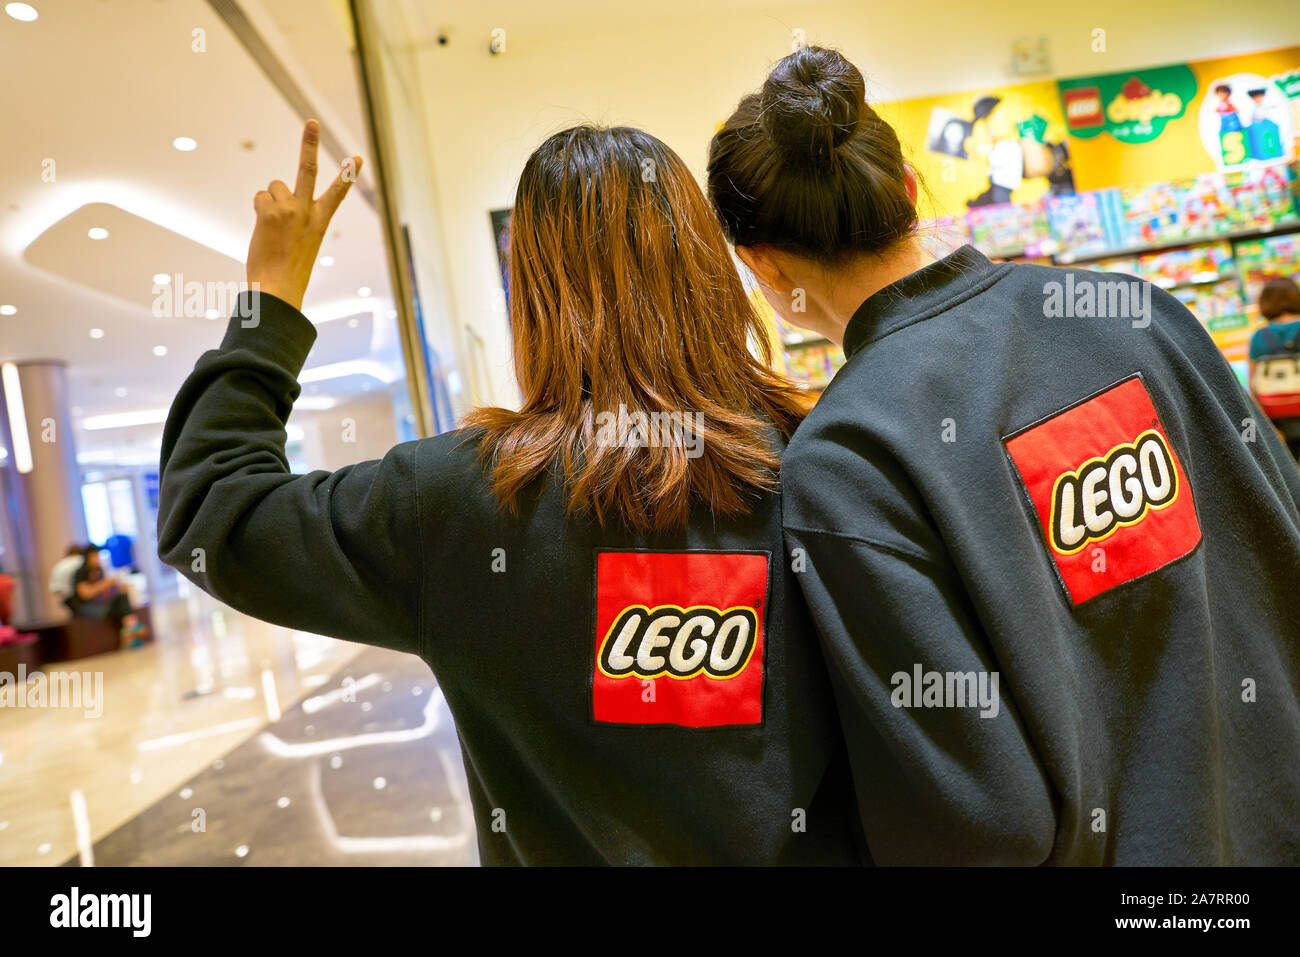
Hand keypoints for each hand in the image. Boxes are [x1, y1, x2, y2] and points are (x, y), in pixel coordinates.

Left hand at [246, 120, 362, 310]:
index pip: (338, 193)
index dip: (348, 174)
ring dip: (269, 202)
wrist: (278, 287)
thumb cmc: (288, 272)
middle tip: (312, 122)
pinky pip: (260, 197)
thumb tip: (272, 198)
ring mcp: (289, 209)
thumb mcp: (300, 243)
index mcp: (320, 221)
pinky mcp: (270, 211)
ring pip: (273, 187)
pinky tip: (263, 229)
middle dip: (310, 143)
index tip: (358, 158)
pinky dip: (259, 210)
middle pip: (308, 169)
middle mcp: (307, 211)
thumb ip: (295, 219)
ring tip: (272, 227)